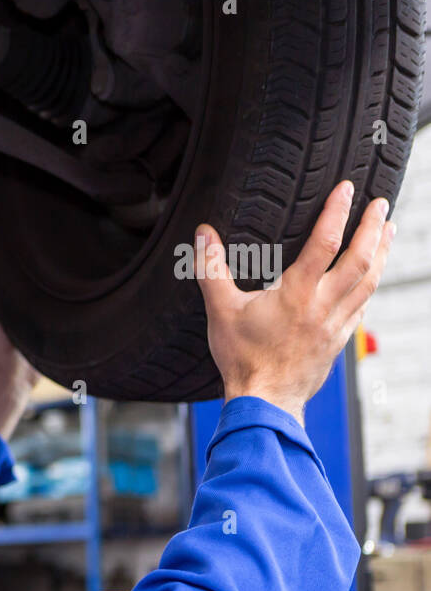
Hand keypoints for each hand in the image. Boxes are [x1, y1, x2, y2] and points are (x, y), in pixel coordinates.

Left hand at [0, 240, 40, 437]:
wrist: (17, 375)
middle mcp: (0, 292)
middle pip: (1, 260)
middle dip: (6, 241)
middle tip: (16, 215)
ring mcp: (18, 301)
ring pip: (21, 272)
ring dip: (26, 256)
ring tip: (35, 231)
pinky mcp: (35, 309)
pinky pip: (38, 286)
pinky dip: (42, 274)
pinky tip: (54, 260)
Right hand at [195, 181, 394, 427]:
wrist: (265, 400)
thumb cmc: (243, 358)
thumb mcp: (220, 310)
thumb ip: (212, 269)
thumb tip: (204, 234)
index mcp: (297, 294)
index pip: (324, 242)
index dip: (337, 212)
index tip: (347, 189)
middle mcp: (323, 305)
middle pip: (360, 259)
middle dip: (373, 228)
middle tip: (381, 203)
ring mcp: (335, 324)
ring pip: (368, 282)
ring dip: (381, 253)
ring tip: (387, 231)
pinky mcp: (338, 341)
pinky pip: (361, 307)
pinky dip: (369, 286)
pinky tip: (370, 278)